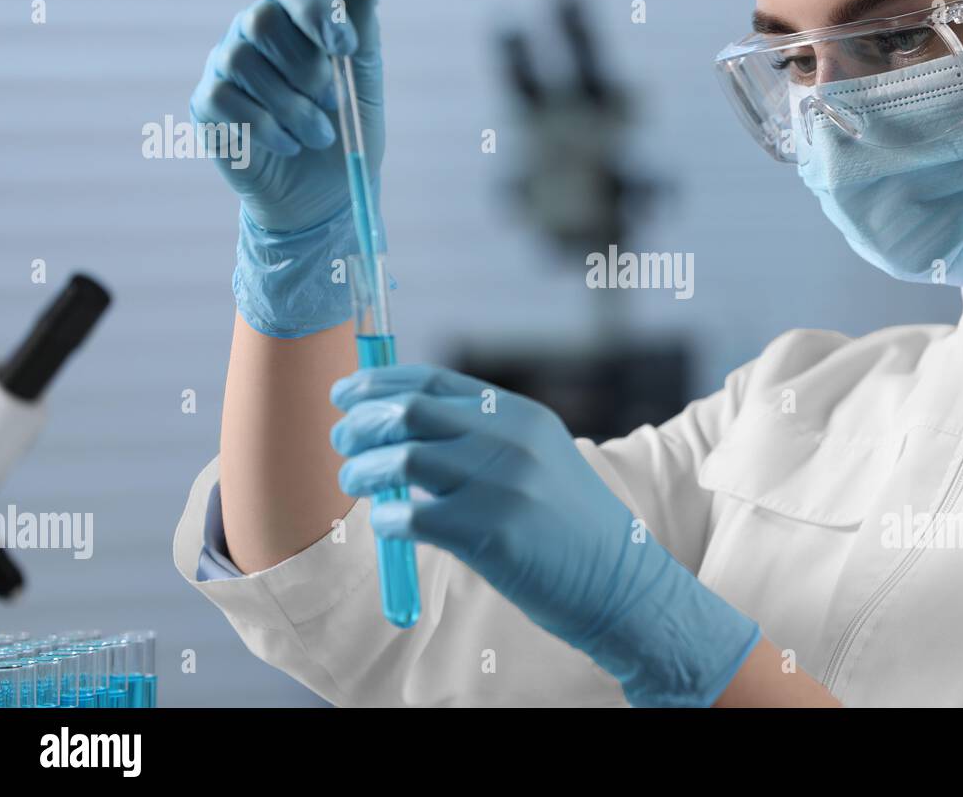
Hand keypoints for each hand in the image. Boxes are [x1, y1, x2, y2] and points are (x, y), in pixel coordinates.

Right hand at [189, 0, 384, 336]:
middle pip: (261, 19)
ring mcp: (225, 66)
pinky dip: (265, 126)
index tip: (344, 45)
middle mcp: (253, 31)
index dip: (313, 4)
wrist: (325, 195)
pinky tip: (288, 144)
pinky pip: (223, 99)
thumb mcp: (364, 85)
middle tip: (333, 101)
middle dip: (306, 66)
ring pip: (242, 60)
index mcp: (295, 17)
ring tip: (319, 135)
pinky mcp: (207, 104)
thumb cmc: (347, 131)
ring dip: (292, 105)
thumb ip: (364, 34)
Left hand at [330, 364, 761, 706]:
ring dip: (364, 469)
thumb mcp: (538, 458)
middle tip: (344, 441)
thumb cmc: (566, 524)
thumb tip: (397, 424)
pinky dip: (386, 520)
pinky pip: (409, 518)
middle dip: (362, 422)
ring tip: (357, 482)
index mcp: (519, 415)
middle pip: (410, 411)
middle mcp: (510, 440)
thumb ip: (481, 437)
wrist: (618, 581)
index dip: (378, 384)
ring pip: (401, 460)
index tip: (346, 395)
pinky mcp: (489, 534)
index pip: (433, 381)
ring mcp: (501, 485)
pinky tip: (390, 527)